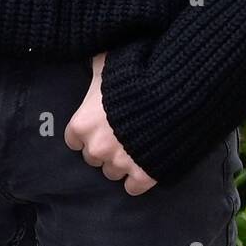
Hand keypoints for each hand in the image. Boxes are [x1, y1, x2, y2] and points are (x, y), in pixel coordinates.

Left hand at [64, 51, 156, 195]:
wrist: (171, 94)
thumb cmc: (133, 76)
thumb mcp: (107, 62)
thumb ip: (95, 67)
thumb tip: (89, 57)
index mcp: (82, 124)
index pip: (74, 139)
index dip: (87, 131)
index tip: (97, 125)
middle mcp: (97, 148)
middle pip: (93, 157)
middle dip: (103, 147)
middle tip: (118, 133)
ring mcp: (119, 164)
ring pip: (111, 173)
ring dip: (119, 162)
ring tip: (132, 146)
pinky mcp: (142, 176)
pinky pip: (132, 188)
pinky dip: (137, 179)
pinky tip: (143, 164)